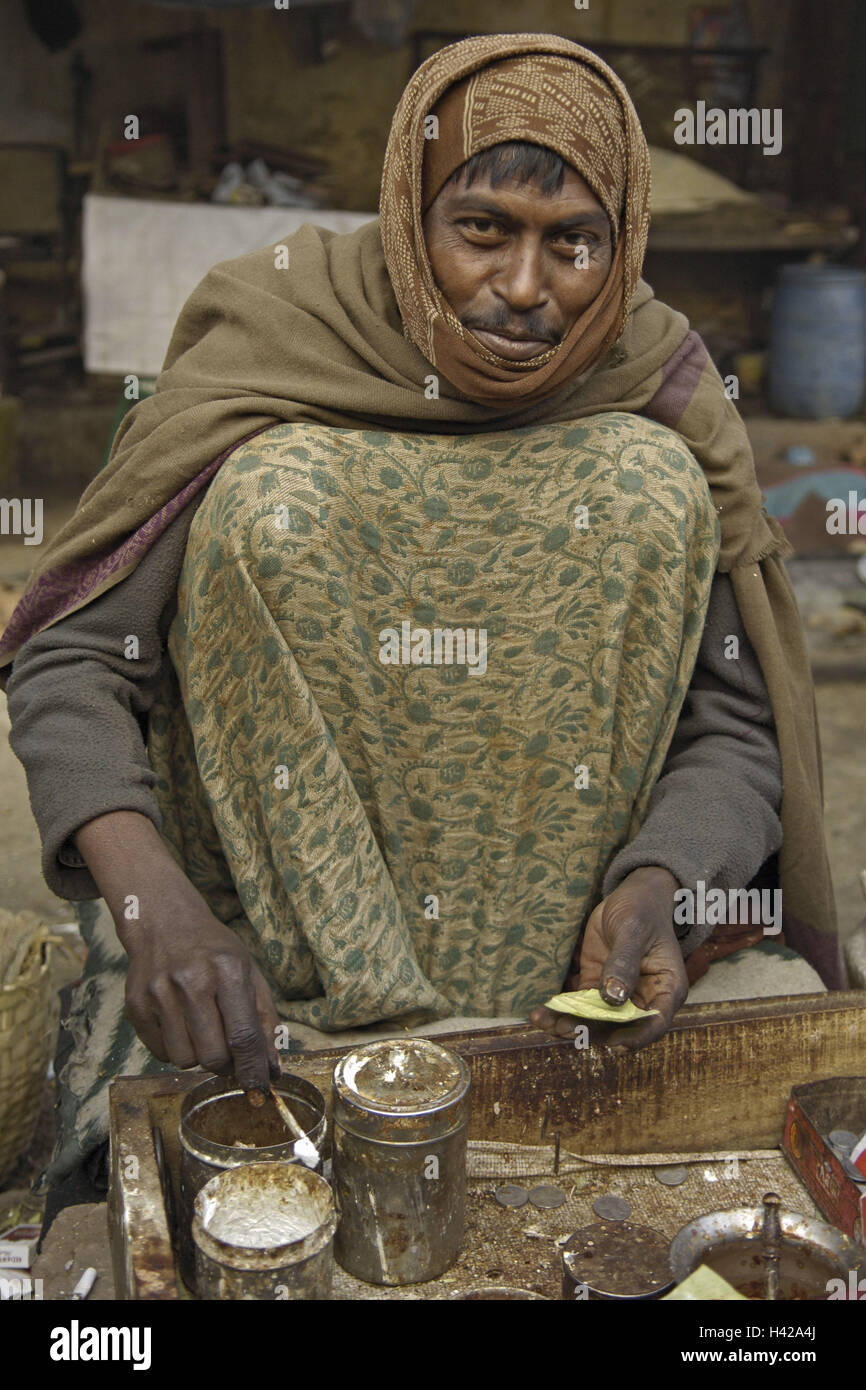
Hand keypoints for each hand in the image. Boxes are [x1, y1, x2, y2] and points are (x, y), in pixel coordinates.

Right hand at [121, 894, 280, 1091]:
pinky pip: (160, 1053)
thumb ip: (265, 1022)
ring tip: (202, 1029)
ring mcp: (159, 994)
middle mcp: (191, 982)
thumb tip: (272, 1071)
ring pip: (185, 1060)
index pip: (243, 1037)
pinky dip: (176, 1049)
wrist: (164, 923)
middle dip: (226, 1064)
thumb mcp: (249, 974)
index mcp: (227, 971)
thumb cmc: (215, 952)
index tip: (259, 1090)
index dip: (253, 1071)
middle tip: (229, 1052)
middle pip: (213, 1056)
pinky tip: (180, 1023)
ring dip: (199, 1056)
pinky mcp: (135, 1006)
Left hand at [529, 866, 687, 1050]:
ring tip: (542, 1021)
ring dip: (569, 1023)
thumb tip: (613, 998)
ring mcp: (617, 996)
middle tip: (562, 1028)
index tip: (614, 1045)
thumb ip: (624, 962)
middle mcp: (643, 999)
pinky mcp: (595, 987)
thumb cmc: (641, 910)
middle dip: (590, 1030)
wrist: (631, 897)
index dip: (636, 1038)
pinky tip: (540, 1012)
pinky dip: (560, 1010)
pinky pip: (579, 1005)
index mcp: (666, 988)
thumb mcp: (633, 930)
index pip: (655, 1022)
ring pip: (595, 1019)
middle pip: (618, 1026)